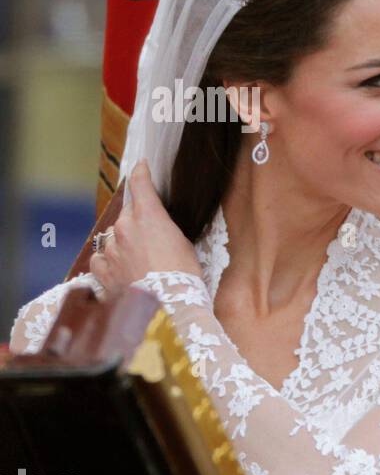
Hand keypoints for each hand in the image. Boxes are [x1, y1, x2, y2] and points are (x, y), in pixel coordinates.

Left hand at [89, 160, 202, 298]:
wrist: (168, 307)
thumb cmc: (183, 276)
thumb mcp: (184, 244)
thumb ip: (165, 229)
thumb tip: (157, 228)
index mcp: (147, 217)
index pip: (140, 185)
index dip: (141, 172)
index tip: (141, 166)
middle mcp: (124, 228)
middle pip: (127, 215)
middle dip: (137, 221)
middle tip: (153, 237)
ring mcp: (111, 250)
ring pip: (113, 238)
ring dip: (124, 244)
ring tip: (140, 261)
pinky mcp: (103, 271)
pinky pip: (101, 259)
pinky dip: (109, 261)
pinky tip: (121, 269)